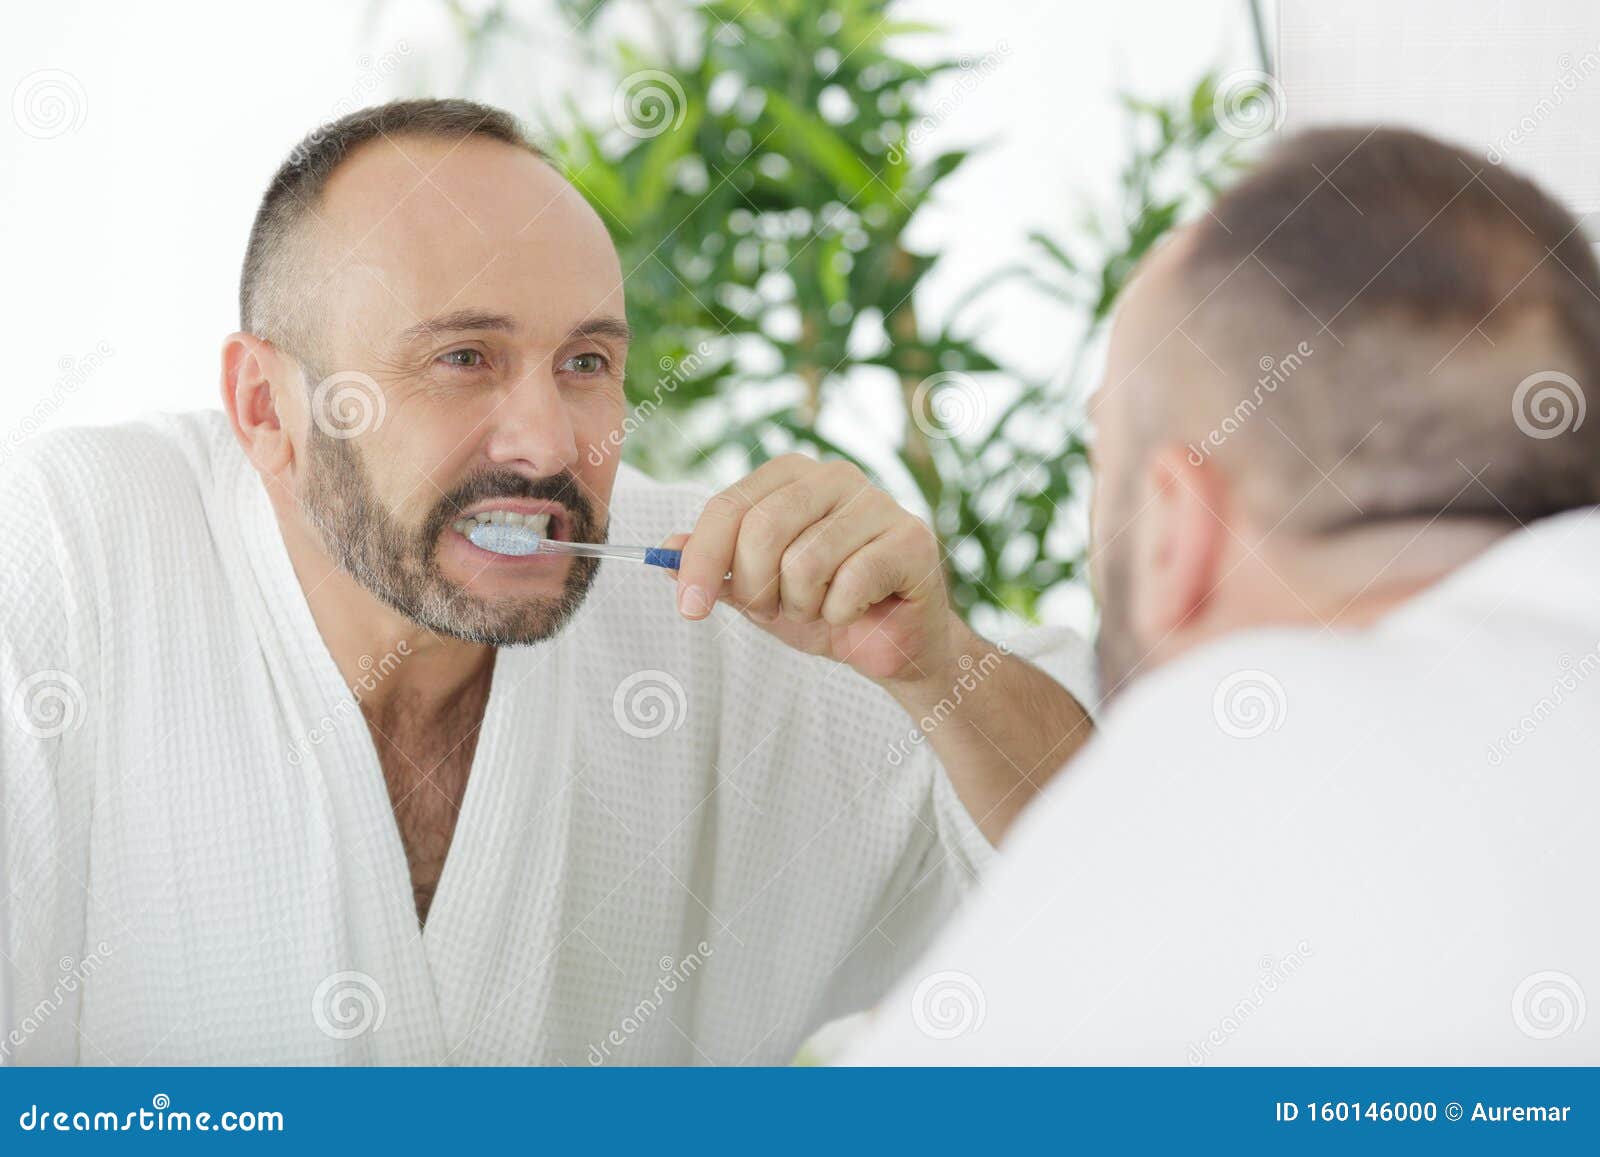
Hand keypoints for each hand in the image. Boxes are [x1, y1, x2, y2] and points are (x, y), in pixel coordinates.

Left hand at [661, 454, 958, 683]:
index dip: (702, 560)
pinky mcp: (911, 539)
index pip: (729, 506)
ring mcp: (878, 503)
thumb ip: (715, 566)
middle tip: (773, 611)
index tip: (689, 607)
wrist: (888, 644)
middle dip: (757, 588)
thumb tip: (667, 548)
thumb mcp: (756, 591)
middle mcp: (834, 476)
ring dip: (804, 605)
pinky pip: (851, 583)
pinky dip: (841, 614)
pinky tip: (858, 610)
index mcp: (791, 475)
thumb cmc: (823, 607)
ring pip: (806, 562)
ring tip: (824, 607)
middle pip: (763, 529)